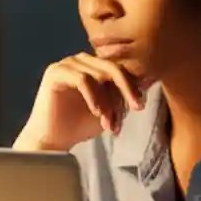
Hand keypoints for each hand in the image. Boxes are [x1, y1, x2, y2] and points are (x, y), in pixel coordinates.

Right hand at [14, 53, 144, 151]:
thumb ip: (123, 96)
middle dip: (127, 89)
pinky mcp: (55, 72)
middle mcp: (81, 60)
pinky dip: (94, 97)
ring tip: (109, 123)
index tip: (140, 106)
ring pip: (100, 75)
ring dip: (108, 101)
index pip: (120, 68)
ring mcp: (67, 64)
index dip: (132, 86)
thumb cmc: (79, 126)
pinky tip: (97, 113)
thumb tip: (148, 80)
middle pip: (113, 67)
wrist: (52, 141)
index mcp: (93, 66)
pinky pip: (83, 79)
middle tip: (137, 108)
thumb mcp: (109, 110)